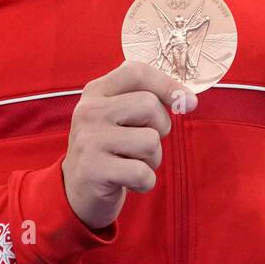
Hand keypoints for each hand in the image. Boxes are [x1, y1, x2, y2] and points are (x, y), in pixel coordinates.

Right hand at [62, 60, 196, 229]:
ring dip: (153, 158)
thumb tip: (188, 99)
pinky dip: (144, 182)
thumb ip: (147, 98)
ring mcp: (89, 140)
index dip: (168, 84)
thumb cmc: (109, 148)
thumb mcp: (118, 115)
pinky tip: (128, 181)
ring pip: (150, 141)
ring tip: (133, 162)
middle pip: (149, 105)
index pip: (137, 72)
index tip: (188, 102)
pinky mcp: (93, 170)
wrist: (75, 191)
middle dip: (161, 127)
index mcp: (96, 91)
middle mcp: (89, 111)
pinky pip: (142, 173)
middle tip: (144, 143)